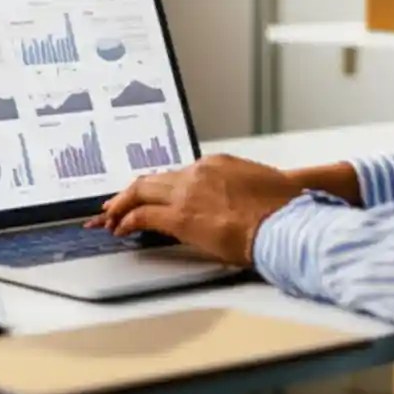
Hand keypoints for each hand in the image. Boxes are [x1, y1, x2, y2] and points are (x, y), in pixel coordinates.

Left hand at [84, 155, 302, 265]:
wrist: (284, 224)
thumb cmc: (282, 212)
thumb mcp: (262, 188)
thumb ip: (242, 190)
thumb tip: (237, 204)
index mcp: (218, 164)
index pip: (180, 175)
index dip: (162, 187)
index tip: (153, 196)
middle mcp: (198, 172)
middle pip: (154, 179)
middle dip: (131, 192)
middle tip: (116, 203)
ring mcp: (188, 192)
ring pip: (141, 192)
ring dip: (121, 205)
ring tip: (109, 217)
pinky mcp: (181, 217)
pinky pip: (142, 217)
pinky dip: (126, 221)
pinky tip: (120, 229)